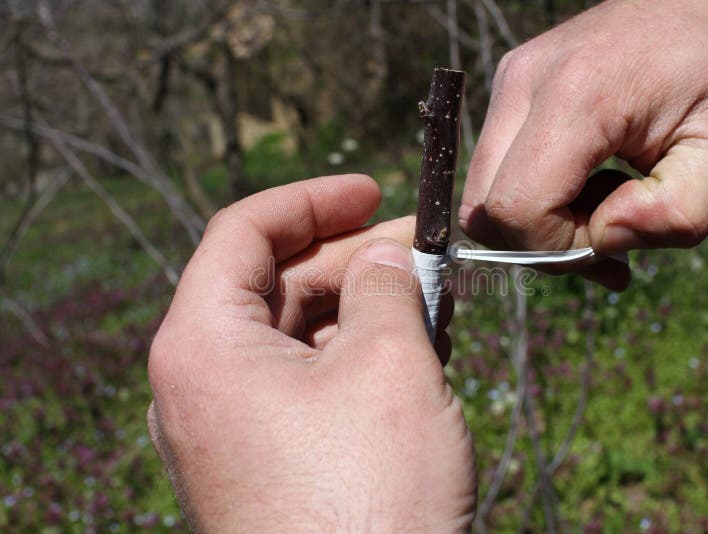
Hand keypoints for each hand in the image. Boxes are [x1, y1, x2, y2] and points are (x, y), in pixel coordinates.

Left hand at [147, 175, 475, 531]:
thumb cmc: (368, 494)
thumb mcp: (389, 364)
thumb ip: (387, 286)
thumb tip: (386, 254)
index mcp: (203, 344)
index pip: (244, 233)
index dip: (312, 200)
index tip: (372, 190)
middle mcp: (202, 383)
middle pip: (275, 285)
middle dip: (353, 259)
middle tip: (425, 251)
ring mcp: (232, 427)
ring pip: (298, 336)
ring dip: (364, 310)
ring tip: (434, 301)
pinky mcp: (266, 461)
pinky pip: (307, 384)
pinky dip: (357, 358)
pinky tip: (414, 353)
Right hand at [460, 0, 707, 289]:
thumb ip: (674, 215)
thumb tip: (602, 239)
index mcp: (578, 96)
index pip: (517, 208)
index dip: (558, 248)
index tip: (614, 243)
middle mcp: (526, 82)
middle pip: (483, 208)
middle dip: (540, 243)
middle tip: (608, 240)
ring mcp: (511, 78)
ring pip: (483, 194)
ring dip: (536, 222)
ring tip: (603, 209)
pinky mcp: (511, 83)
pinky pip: (497, 168)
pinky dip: (534, 195)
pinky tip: (589, 185)